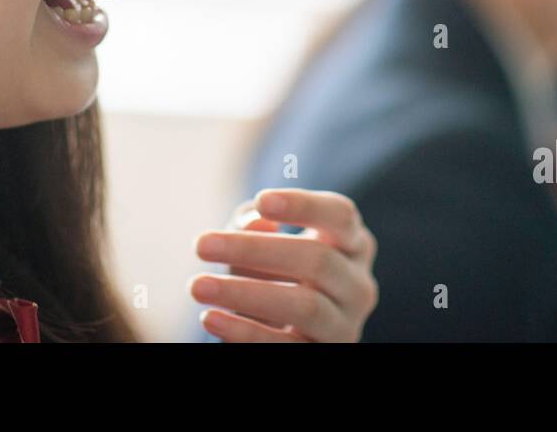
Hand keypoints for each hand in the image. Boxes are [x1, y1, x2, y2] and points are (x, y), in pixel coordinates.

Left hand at [188, 188, 377, 341]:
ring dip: (245, 294)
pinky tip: (210, 318)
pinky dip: (245, 333)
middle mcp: (358, 284)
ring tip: (197, 285)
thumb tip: (253, 221)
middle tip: (200, 244)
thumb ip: (253, 225)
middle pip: (317, 259)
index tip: (262, 200)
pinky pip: (286, 346)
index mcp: (353, 243)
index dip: (304, 206)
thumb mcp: (260, 243)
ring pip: (305, 306)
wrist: (283, 330)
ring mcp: (346, 325)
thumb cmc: (272, 272)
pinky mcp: (324, 355)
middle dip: (255, 250)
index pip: (340, 215)